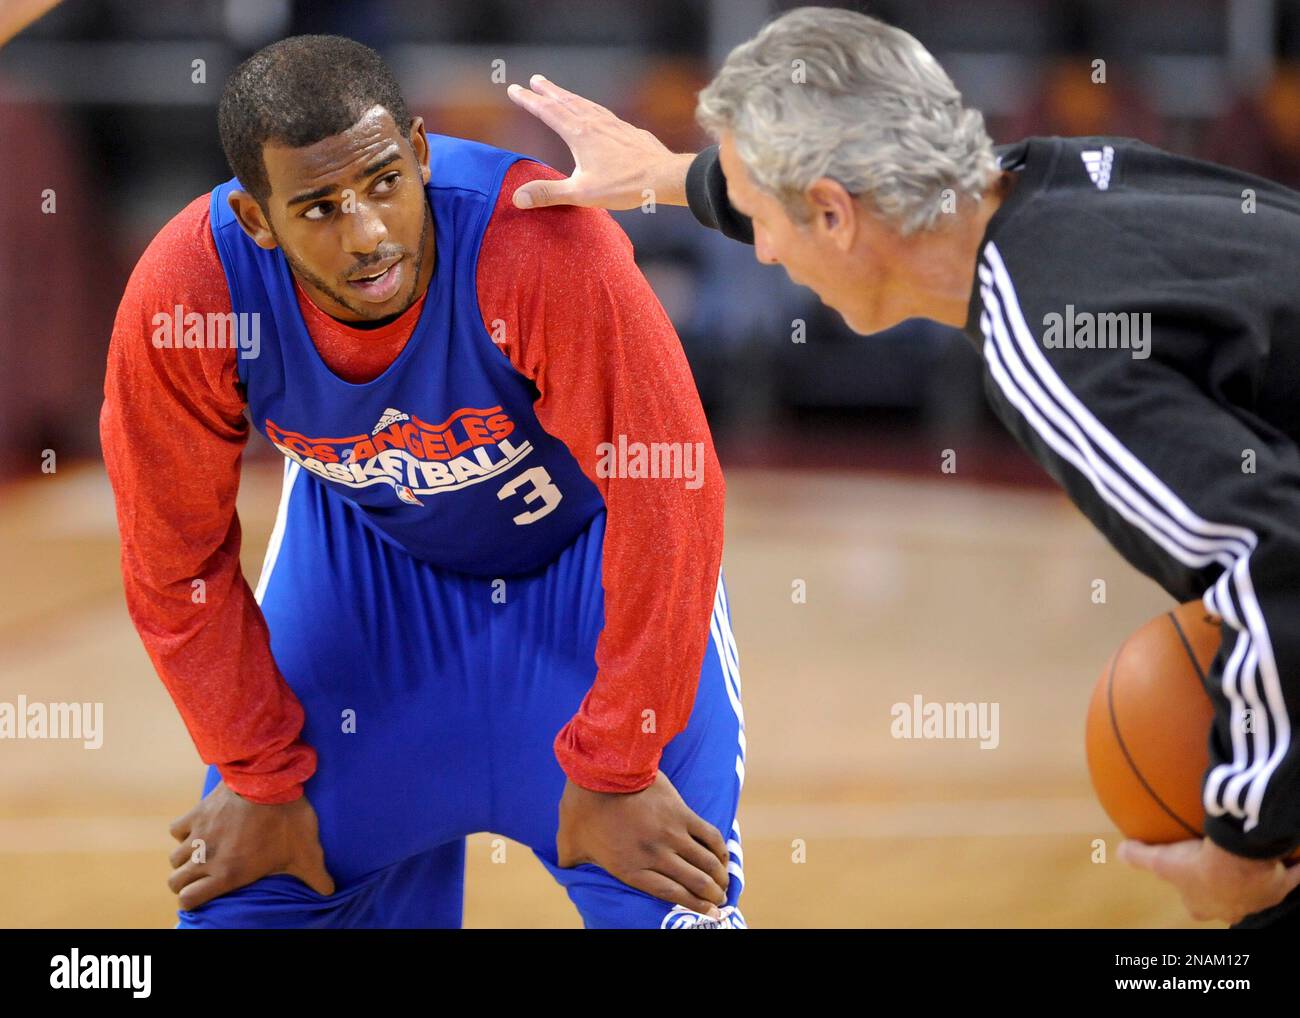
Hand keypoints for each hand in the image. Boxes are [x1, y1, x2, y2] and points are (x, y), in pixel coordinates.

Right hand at [167, 780, 335, 909]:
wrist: (270, 778)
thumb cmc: (288, 818)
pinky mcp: (196, 812)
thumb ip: (314, 875)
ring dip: (184, 859)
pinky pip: (176, 829)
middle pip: (175, 881)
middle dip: (185, 883)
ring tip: (201, 856)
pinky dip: (183, 832)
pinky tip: (199, 830)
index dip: (192, 901)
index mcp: (228, 873)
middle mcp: (207, 857)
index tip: (202, 896)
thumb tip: (329, 891)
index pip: (189, 900)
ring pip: (174, 857)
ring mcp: (199, 834)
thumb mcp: (305, 851)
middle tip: (201, 877)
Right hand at [506, 74, 695, 210]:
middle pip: (566, 101)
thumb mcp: (581, 193)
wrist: (662, 176)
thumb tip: (517, 197)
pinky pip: (602, 112)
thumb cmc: (624, 185)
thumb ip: (549, 193)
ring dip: (569, 96)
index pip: (548, 112)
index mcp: (579, 134)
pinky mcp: (626, 130)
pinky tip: (594, 112)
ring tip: (559, 92)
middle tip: (535, 80)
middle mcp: (594, 123)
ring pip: (585, 104)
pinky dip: (590, 106)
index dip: (529, 101)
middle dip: (548, 91)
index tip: (515, 89)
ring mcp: (612, 124)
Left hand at [556, 771, 729, 917]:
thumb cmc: (582, 807)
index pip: (671, 894)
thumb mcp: (569, 842)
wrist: (600, 770)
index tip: (709, 913)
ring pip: (705, 862)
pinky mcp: (680, 812)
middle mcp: (654, 855)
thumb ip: (570, 861)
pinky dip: (720, 848)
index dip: (694, 906)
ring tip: (724, 883)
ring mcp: (670, 834)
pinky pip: (708, 835)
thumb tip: (563, 868)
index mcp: (630, 868)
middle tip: (720, 900)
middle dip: (712, 895)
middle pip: (694, 882)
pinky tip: (724, 856)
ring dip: (719, 876)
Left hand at [1118, 836, 1299, 922]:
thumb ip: (1137, 857)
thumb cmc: (1197, 865)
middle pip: (1230, 899)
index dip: (1193, 893)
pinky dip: (1294, 864)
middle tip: (1225, 867)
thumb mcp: (1160, 862)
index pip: (1196, 904)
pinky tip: (1293, 850)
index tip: (1192, 876)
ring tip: (1258, 859)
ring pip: (1262, 888)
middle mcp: (1235, 908)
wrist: (1239, 862)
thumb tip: (1118, 851)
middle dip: (1228, 888)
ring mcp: (1261, 897)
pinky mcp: (1283, 883)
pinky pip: (1293, 874)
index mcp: (1206, 906)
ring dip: (1260, 875)